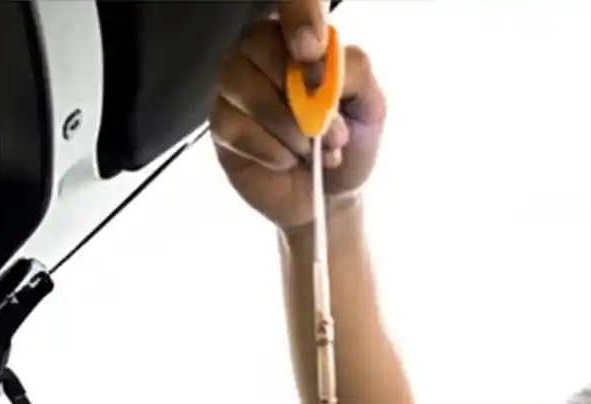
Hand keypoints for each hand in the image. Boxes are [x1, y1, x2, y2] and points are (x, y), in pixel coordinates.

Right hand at [210, 0, 386, 229]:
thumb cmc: (349, 144)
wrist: (329, 198)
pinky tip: (285, 161)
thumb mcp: (370, 107)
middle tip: (328, 132)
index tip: (310, 51)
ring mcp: (235, 86)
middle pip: (260, 43)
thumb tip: (317, 63)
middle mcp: (261, 52)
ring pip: (244, 84)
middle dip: (299, 96)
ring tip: (310, 150)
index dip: (297, 15)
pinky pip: (235, 125)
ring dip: (285, 126)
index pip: (291, 5)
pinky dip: (269, 150)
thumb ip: (353, 73)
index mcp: (300, 39)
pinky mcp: (220, 123)